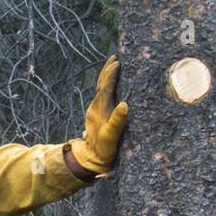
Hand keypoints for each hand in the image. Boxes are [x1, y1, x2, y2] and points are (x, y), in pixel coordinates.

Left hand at [69, 54, 128, 175]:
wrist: (90, 159)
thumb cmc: (103, 149)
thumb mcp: (111, 136)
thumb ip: (117, 121)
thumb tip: (125, 105)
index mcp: (99, 110)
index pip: (105, 87)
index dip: (111, 74)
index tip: (118, 62)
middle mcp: (95, 107)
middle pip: (101, 84)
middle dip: (107, 70)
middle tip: (115, 56)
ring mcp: (95, 110)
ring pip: (101, 88)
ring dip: (107, 75)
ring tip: (113, 64)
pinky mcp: (97, 114)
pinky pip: (102, 94)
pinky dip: (107, 84)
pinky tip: (111, 83)